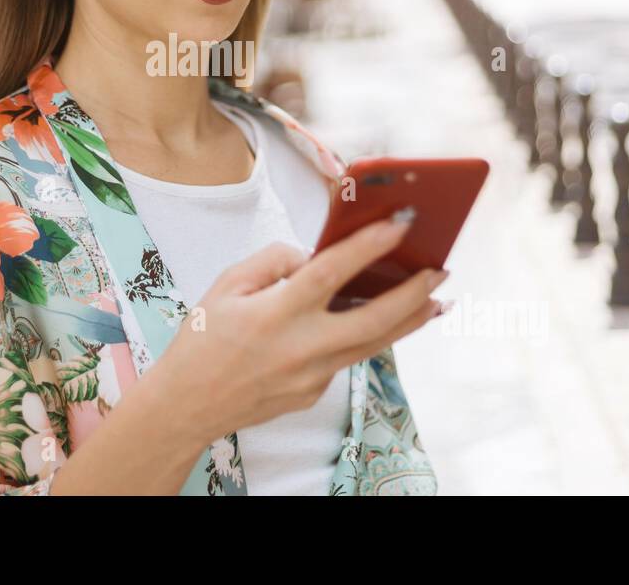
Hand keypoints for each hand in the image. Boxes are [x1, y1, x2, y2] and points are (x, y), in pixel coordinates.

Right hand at [149, 214, 448, 444]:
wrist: (187, 404)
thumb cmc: (203, 339)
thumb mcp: (226, 285)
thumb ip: (272, 263)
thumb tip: (312, 257)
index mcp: (274, 313)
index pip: (332, 272)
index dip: (369, 246)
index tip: (401, 224)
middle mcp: (299, 348)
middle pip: (374, 320)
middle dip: (414, 294)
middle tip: (441, 271)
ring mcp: (311, 376)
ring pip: (373, 345)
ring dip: (409, 321)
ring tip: (437, 301)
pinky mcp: (313, 394)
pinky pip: (343, 358)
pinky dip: (362, 337)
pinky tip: (372, 323)